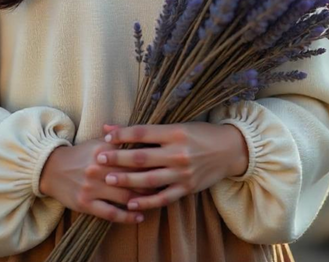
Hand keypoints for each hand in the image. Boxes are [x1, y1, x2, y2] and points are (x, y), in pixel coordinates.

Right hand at [37, 125, 160, 224]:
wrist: (52, 168)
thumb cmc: (80, 154)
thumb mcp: (98, 142)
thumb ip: (119, 138)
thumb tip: (142, 133)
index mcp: (104, 149)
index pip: (133, 155)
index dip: (151, 161)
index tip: (165, 164)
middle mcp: (99, 167)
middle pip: (133, 176)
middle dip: (152, 181)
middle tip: (166, 184)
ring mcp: (92, 186)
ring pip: (125, 195)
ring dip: (143, 200)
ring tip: (156, 201)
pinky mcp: (86, 203)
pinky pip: (111, 212)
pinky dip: (127, 216)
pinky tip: (139, 216)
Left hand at [94, 121, 249, 212]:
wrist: (229, 150)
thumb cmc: (199, 133)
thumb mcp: (177, 125)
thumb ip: (147, 130)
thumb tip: (112, 127)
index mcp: (175, 132)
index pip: (143, 133)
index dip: (123, 134)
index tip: (106, 136)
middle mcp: (178, 152)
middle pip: (142, 157)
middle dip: (118, 158)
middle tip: (99, 159)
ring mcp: (183, 173)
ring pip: (149, 179)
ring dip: (127, 181)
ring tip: (108, 180)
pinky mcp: (188, 188)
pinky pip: (163, 198)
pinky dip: (146, 202)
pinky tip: (131, 204)